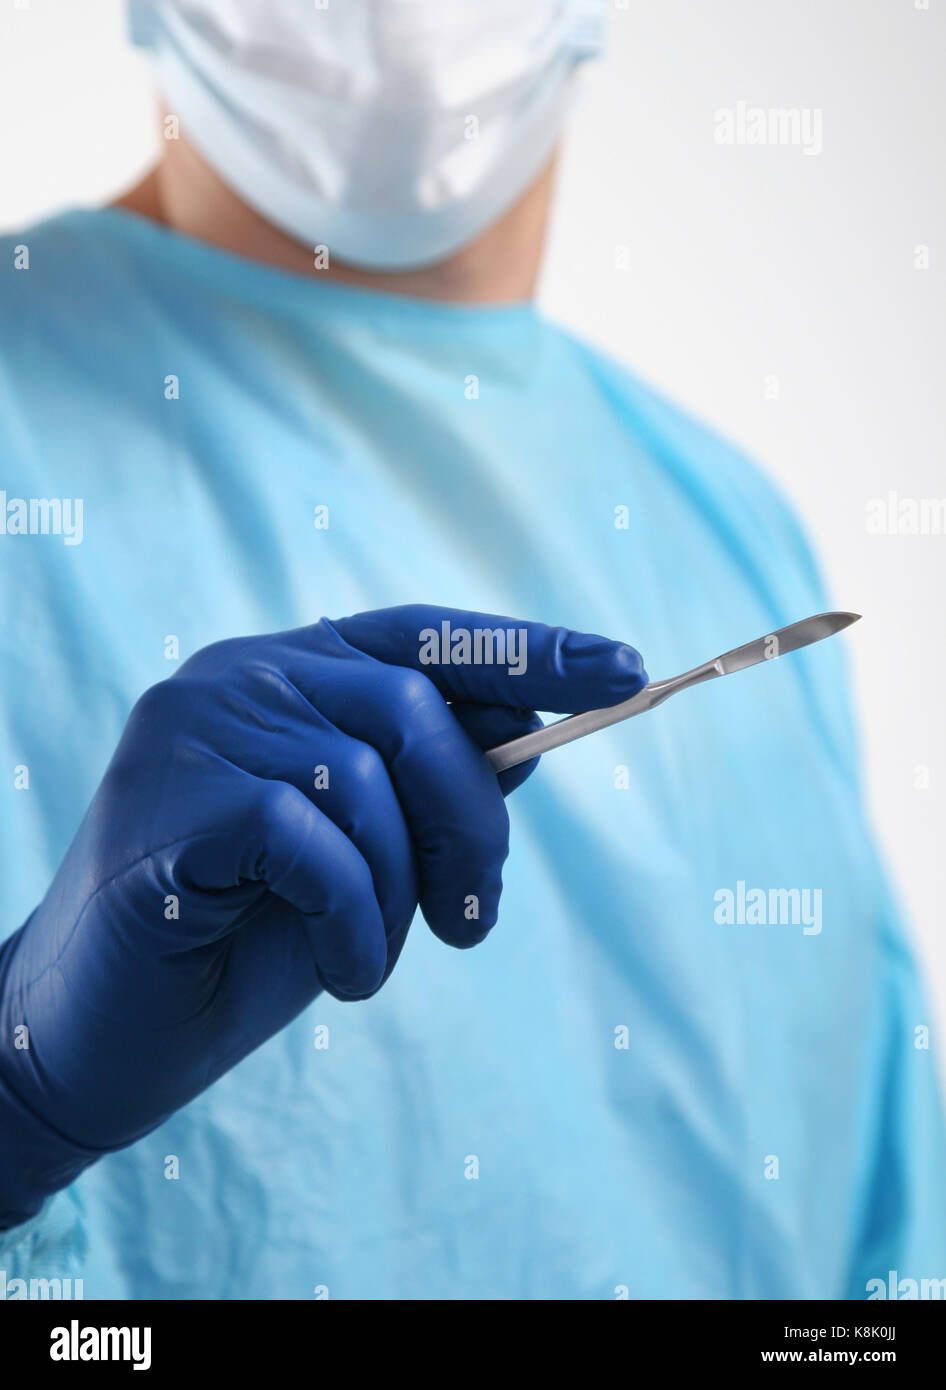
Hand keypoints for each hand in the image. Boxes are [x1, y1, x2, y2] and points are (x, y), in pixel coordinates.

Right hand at [0, 605, 644, 1224]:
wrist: (104, 1038)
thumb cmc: (245, 943)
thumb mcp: (366, 860)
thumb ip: (432, 790)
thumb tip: (532, 741)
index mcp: (288, 673)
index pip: (424, 638)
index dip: (531, 650)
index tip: (628, 673)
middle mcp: (237, 674)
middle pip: (412, 705)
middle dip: (472, 824)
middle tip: (476, 922)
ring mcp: (193, 727)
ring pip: (368, 777)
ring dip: (401, 893)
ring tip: (373, 958)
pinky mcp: (167, 798)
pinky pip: (315, 842)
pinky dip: (353, 924)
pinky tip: (338, 975)